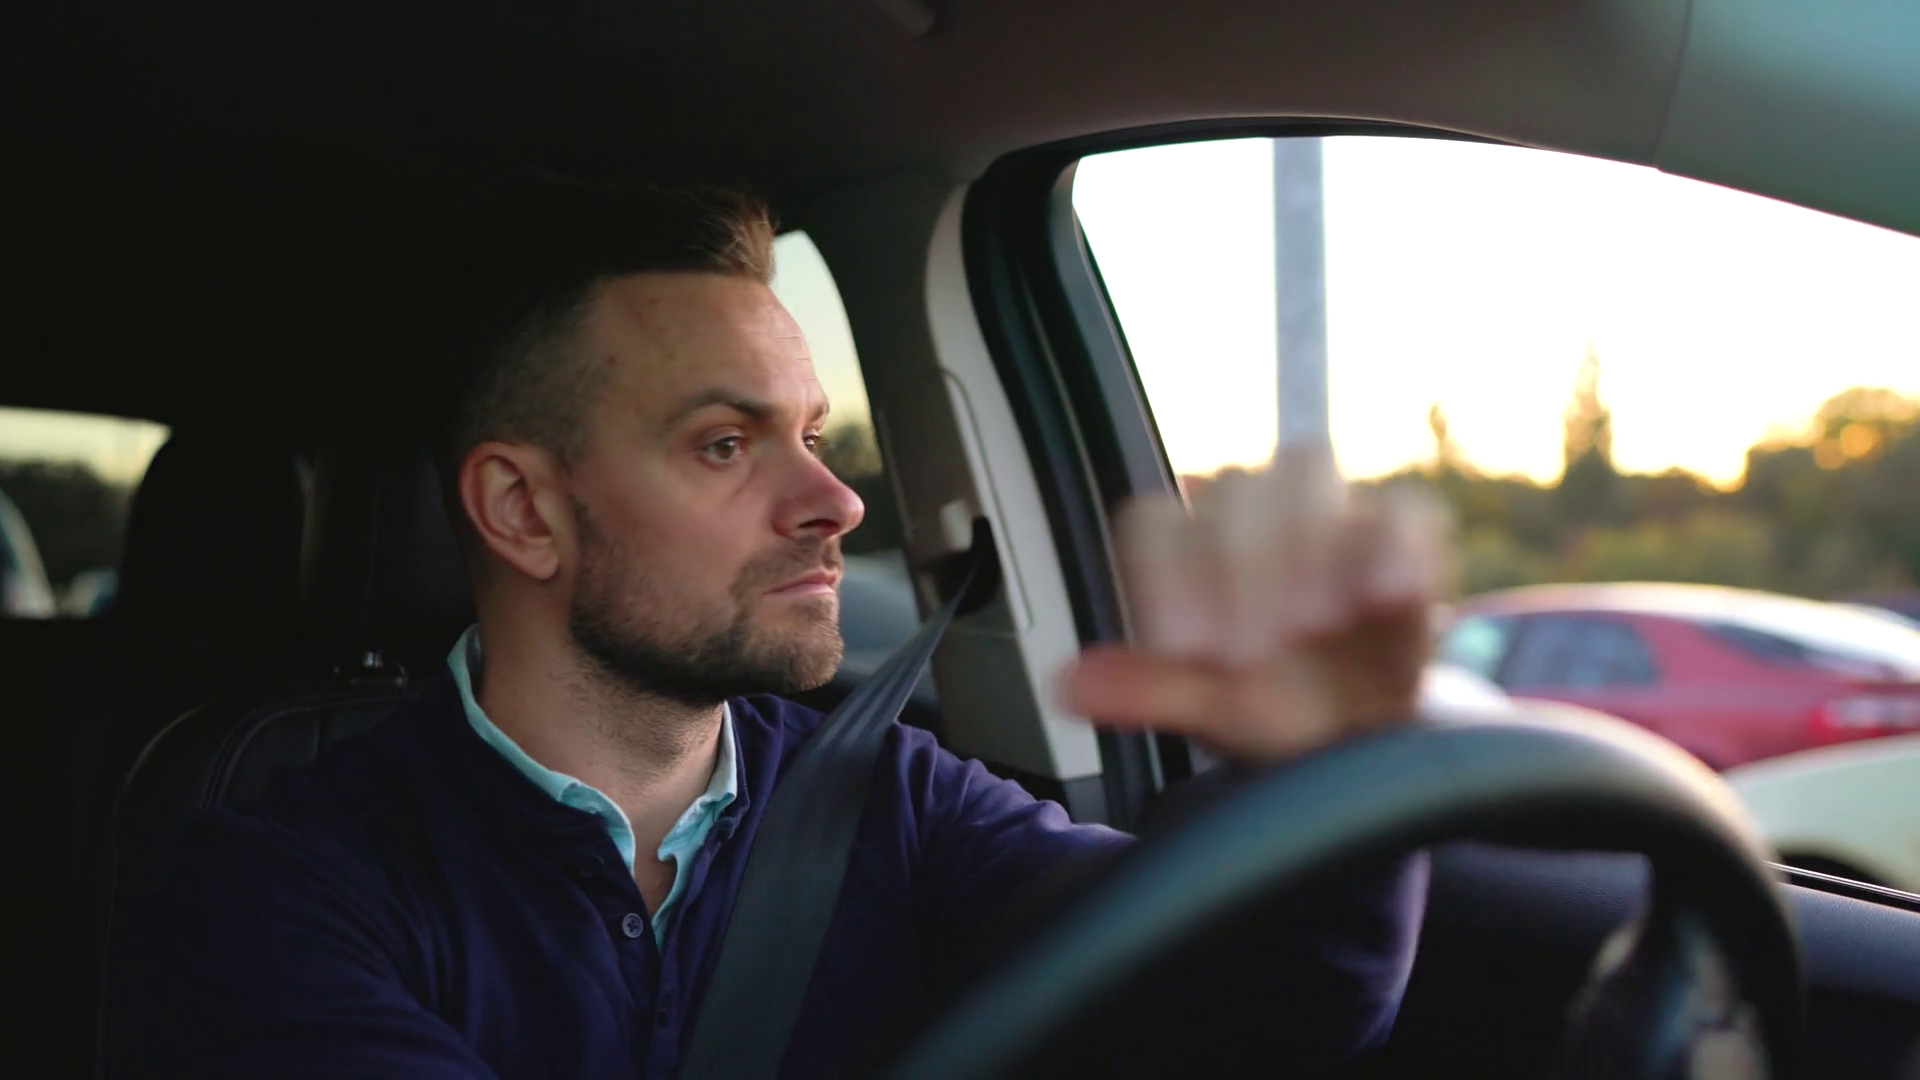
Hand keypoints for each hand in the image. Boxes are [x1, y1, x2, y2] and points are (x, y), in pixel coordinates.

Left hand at [1057, 446, 1453, 764]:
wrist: (1359, 735)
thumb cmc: (1271, 708)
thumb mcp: (1209, 710)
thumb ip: (1148, 692)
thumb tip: (1066, 688)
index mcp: (1186, 550)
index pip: (1157, 525)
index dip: (1166, 577)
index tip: (1182, 647)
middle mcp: (1250, 516)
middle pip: (1235, 491)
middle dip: (1240, 567)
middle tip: (1249, 653)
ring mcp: (1327, 513)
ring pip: (1305, 474)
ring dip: (1308, 544)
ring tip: (1313, 627)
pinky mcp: (1401, 531)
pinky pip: (1401, 509)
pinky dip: (1395, 546)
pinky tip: (1384, 597)